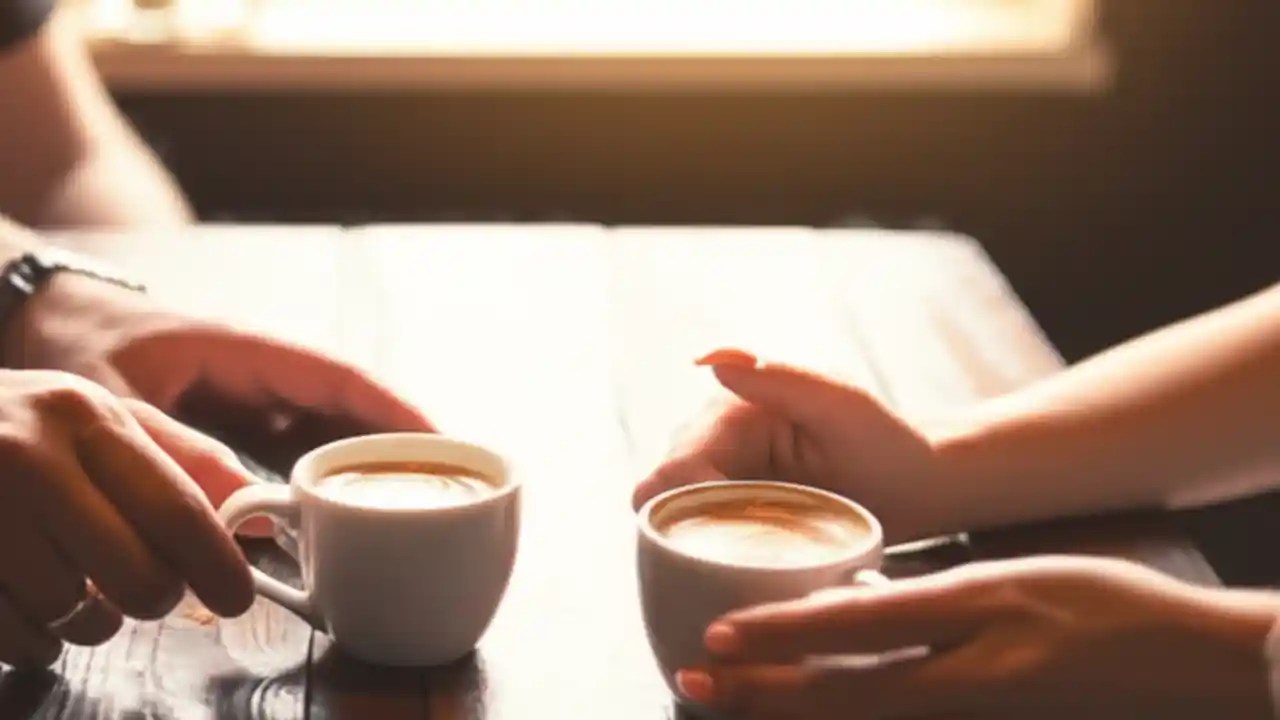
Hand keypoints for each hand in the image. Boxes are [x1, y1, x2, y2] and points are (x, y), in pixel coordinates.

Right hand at [0, 370, 253, 668]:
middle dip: (154, 597)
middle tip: (145, 587)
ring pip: (74, 615)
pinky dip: (39, 637)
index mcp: (84, 418)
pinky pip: (20, 638)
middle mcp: (28, 457)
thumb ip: (183, 461)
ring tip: (73, 582)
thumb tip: (259, 514)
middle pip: (135, 574)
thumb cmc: (18, 426)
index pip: (175, 508)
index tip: (237, 598)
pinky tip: (30, 599)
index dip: (217, 565)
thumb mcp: (97, 418)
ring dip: (89, 619)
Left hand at [4, 274, 434, 504]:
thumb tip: (246, 517)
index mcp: (250, 350)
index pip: (344, 378)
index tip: (446, 446)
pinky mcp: (247, 424)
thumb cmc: (81, 344)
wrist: (50, 323)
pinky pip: (302, 451)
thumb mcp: (116, 398)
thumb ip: (175, 451)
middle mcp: (269, 373)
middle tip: (448, 497)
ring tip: (415, 512)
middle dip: (403, 449)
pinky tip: (344, 520)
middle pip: (356, 410)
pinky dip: (328, 483)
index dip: (399, 413)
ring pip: (335, 432)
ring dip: (370, 469)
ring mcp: (261, 398)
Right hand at [633, 349, 943, 542]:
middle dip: (685, 526)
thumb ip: (781, 378)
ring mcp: (723, 476)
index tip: (718, 538)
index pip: (680, 460)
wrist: (920, 487)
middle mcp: (716, 439)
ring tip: (734, 564)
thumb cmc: (890, 444)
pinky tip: (732, 566)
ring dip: (694, 540)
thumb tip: (712, 360)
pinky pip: (698, 533)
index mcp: (733, 408)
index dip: (685, 503)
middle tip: (733, 558)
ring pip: (674, 515)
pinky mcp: (734, 508)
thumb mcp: (843, 405)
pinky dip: (706, 550)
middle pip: (666, 490)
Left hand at [677, 556, 1275, 718]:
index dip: (777, 636)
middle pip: (840, 696)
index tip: (715, 636)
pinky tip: (811, 718)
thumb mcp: (1005, 580)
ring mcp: (973, 715)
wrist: (1185, 661)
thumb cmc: (1100, 606)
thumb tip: (846, 608)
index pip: (851, 633)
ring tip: (729, 705)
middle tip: (692, 680)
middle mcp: (960, 683)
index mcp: (966, 625)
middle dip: (758, 693)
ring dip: (789, 714)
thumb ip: (924, 600)